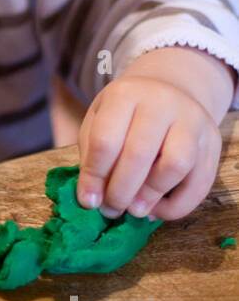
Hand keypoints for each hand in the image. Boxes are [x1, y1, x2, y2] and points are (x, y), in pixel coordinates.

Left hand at [75, 48, 232, 220]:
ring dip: (150, 196)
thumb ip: (92, 156)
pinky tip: (156, 210)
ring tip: (134, 209)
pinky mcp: (213, 142)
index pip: (105, 140)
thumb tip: (93, 199)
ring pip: (175, 166)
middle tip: (110, 209)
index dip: (94, 176)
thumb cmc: (125, 113)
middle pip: (140, 154)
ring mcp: (192, 120)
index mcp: (126, 94)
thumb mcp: (99, 120)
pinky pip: (199, 184)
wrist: (170, 90)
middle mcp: (162, 102)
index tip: (88, 201)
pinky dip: (176, 206)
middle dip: (121, 191)